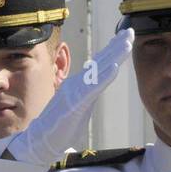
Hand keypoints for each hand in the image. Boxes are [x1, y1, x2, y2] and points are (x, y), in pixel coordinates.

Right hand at [4, 28, 133, 167]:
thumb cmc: (59, 128)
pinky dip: (104, 78)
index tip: (125, 36)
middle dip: (117, 46)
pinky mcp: (75, 104)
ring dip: (113, 57)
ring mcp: (76, 92)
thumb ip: (86, 98)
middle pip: (101, 62)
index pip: (99, 64)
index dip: (112, 49)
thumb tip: (93, 91)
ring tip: (127, 44)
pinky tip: (114, 68)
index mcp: (81, 85)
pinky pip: (92, 89)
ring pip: (99, 71)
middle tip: (130, 30)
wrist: (40, 141)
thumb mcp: (78, 110)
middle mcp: (79, 84)